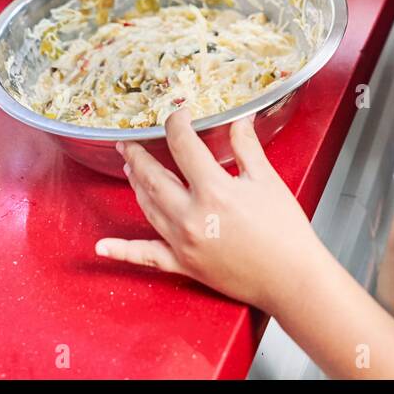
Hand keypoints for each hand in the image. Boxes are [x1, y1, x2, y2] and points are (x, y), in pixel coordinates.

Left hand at [95, 109, 328, 312]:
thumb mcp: (266, 180)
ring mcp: (183, 242)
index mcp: (213, 190)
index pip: (182, 146)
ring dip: (135, 185)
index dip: (176, 124)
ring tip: (129, 169)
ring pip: (147, 206)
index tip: (178, 115)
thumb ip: (246, 146)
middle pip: (153, 177)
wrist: (291, 278)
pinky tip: (102, 247)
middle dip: (138, 155)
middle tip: (128, 142)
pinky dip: (122, 251)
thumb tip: (240, 119)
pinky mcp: (183, 265)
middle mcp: (190, 216)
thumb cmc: (285, 231)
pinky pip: (146, 256)